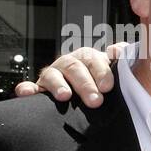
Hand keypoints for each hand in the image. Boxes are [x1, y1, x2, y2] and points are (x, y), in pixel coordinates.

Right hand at [12, 42, 128, 106]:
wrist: (92, 98)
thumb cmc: (106, 84)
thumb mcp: (118, 71)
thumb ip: (124, 58)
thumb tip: (120, 50)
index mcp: (88, 58)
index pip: (94, 60)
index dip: (101, 72)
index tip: (108, 86)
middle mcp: (69, 64)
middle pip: (74, 68)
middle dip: (85, 84)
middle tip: (95, 101)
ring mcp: (54, 76)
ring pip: (53, 76)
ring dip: (58, 85)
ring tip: (65, 96)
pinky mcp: (40, 89)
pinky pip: (31, 87)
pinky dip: (27, 89)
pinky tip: (26, 93)